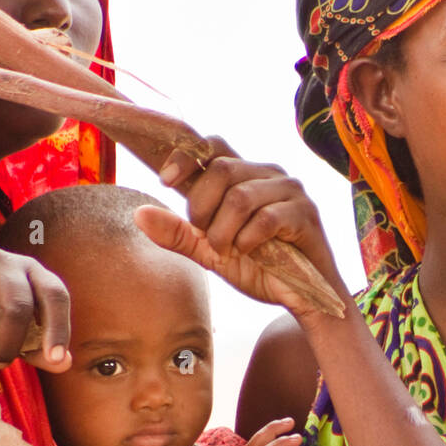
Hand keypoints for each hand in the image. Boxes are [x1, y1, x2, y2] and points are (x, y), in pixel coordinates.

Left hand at [134, 138, 349, 322]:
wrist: (303, 300)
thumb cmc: (261, 269)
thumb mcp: (211, 252)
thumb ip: (179, 234)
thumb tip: (139, 214)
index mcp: (245, 176)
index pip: (212, 145)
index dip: (186, 157)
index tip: (165, 180)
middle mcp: (268, 174)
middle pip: (221, 168)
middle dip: (201, 206)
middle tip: (206, 236)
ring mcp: (290, 191)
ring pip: (240, 195)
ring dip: (224, 231)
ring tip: (228, 251)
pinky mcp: (305, 214)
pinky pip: (266, 218)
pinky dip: (249, 240)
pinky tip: (250, 254)